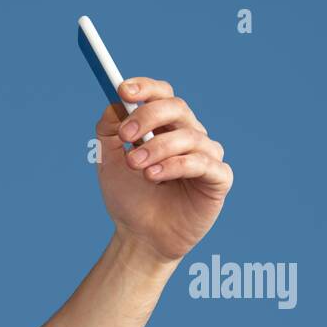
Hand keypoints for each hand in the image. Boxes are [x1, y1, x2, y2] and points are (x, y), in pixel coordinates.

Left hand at [96, 76, 233, 263]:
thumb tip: (115, 102)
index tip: (123, 90)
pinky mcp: (218, 179)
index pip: (162, 95)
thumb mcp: (108, 162)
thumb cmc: (129, 198)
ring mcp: (206, 156)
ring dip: (158, 147)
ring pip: (188, 136)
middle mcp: (189, 135)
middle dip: (148, 117)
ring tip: (135, 166)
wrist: (139, 237)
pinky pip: (203, 163)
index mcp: (165, 127)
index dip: (146, 88)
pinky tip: (154, 176)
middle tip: (126, 136)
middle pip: (177, 108)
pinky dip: (177, 165)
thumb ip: (109, 130)